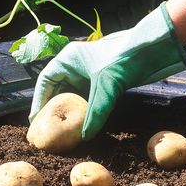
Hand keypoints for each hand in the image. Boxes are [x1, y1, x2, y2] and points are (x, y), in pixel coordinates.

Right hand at [29, 3, 185, 139]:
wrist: (150, 49)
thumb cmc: (122, 60)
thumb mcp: (106, 89)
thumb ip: (95, 113)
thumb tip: (86, 136)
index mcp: (68, 59)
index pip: (46, 81)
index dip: (39, 100)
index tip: (35, 120)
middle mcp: (75, 65)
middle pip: (57, 88)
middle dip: (52, 107)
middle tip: (47, 128)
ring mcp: (89, 71)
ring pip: (73, 93)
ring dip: (69, 109)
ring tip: (62, 129)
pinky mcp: (102, 79)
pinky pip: (87, 96)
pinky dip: (84, 109)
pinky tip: (83, 122)